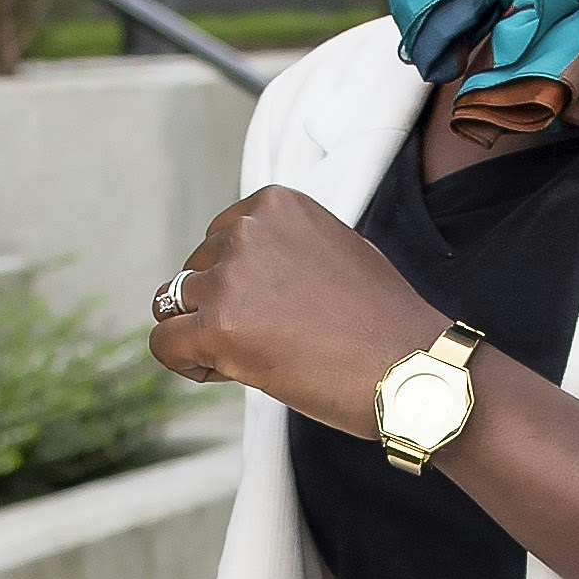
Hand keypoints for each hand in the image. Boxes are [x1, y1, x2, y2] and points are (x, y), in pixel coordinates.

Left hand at [151, 187, 443, 440]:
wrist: (413, 370)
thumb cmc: (382, 324)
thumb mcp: (333, 252)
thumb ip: (284, 248)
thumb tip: (241, 267)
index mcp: (275, 204)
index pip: (220, 239)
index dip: (240, 283)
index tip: (278, 311)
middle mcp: (247, 229)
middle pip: (195, 272)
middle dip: (219, 309)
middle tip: (273, 342)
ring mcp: (230, 277)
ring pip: (172, 305)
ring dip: (202, 335)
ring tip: (255, 359)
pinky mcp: (218, 326)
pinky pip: (164, 344)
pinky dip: (188, 364)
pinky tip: (231, 374)